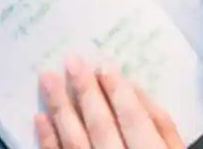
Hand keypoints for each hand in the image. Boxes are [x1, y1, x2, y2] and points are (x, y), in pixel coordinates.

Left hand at [36, 55, 182, 148]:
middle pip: (101, 126)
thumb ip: (162, 126)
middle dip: (85, 92)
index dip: (118, 92)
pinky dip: (48, 141)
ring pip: (75, 142)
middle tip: (70, 61)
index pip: (134, 120)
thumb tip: (135, 89)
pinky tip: (40, 118)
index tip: (102, 65)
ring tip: (47, 79)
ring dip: (60, 109)